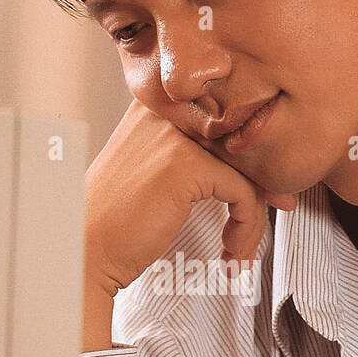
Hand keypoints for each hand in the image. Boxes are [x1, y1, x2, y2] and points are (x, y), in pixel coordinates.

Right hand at [84, 98, 296, 301]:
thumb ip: (193, 156)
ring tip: (240, 246)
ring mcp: (176, 137)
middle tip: (273, 212)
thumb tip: (252, 164)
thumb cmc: (115, 222)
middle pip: (240, 141)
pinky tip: (229, 250)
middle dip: (262, 184)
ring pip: (247, 168)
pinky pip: (244, 193)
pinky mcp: (188, 166)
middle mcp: (165, 112)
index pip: (222, 122)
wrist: (84, 250)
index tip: (262, 194)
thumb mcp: (155, 173)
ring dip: (254, 216)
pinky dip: (247, 227)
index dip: (247, 160)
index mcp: (155, 106)